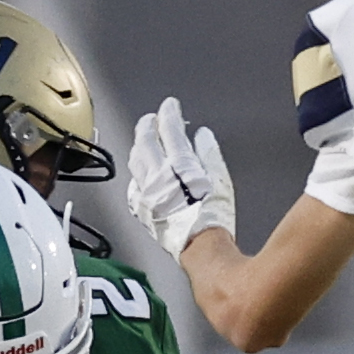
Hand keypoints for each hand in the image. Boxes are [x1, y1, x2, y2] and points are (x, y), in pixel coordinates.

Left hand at [127, 96, 234, 258]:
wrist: (198, 246)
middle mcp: (157, 177)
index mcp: (178, 165)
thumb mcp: (220, 179)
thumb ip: (210, 154)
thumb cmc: (212, 217)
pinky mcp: (141, 209)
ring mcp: (146, 193)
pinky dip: (136, 173)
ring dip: (138, 146)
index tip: (169, 106)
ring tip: (142, 139)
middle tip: (151, 118)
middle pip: (145, 143)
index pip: (169, 130)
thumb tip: (202, 136)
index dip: (169, 114)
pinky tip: (138, 173)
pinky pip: (132, 185)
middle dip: (147, 126)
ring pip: (135, 162)